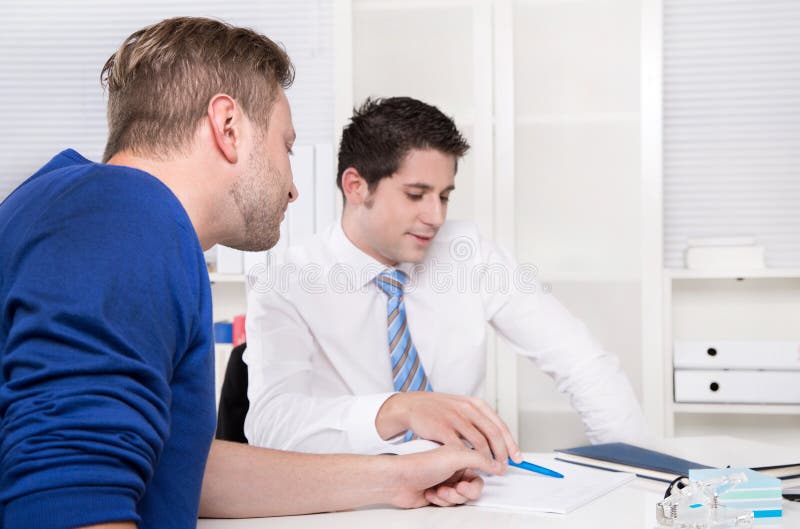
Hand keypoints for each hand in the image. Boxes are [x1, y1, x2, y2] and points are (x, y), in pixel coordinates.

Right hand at [376, 392, 521, 468]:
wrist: (411, 405)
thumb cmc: (436, 409)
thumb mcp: (461, 406)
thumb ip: (477, 420)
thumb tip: (497, 440)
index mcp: (475, 403)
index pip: (500, 425)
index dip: (511, 444)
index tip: (517, 457)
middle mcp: (467, 409)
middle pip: (493, 434)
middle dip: (502, 454)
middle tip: (504, 467)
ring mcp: (455, 418)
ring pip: (479, 443)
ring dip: (488, 460)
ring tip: (490, 470)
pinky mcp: (442, 428)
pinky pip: (461, 448)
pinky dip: (468, 459)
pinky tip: (470, 466)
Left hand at [389, 445, 501, 507]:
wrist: (397, 480)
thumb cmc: (420, 465)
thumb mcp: (455, 457)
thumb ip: (479, 460)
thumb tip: (497, 464)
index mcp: (460, 456)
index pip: (479, 472)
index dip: (474, 482)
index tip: (466, 484)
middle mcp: (454, 468)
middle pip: (472, 489)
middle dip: (462, 493)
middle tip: (455, 489)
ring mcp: (446, 481)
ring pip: (461, 499)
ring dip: (450, 497)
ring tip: (439, 490)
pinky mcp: (438, 494)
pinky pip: (449, 504)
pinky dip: (441, 501)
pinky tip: (431, 493)